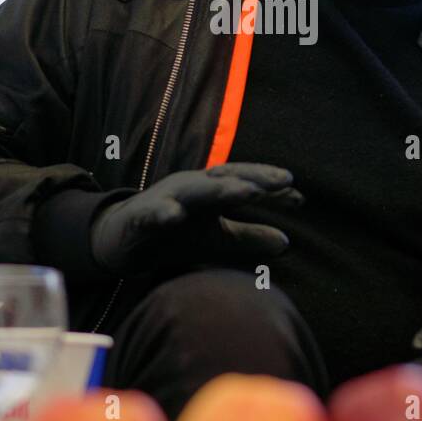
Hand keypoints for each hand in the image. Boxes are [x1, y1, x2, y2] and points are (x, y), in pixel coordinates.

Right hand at [89, 162, 301, 275]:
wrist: (124, 242)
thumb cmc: (175, 235)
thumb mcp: (217, 237)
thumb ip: (250, 237)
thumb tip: (287, 242)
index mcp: (210, 190)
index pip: (244, 181)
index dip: (269, 185)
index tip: (298, 193)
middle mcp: (190, 187)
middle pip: (224, 179)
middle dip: (253, 178)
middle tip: (281, 181)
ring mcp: (165, 199)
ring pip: (194, 190)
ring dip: (218, 189)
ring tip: (244, 191)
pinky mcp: (142, 217)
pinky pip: (153, 213)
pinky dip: (164, 212)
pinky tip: (176, 215)